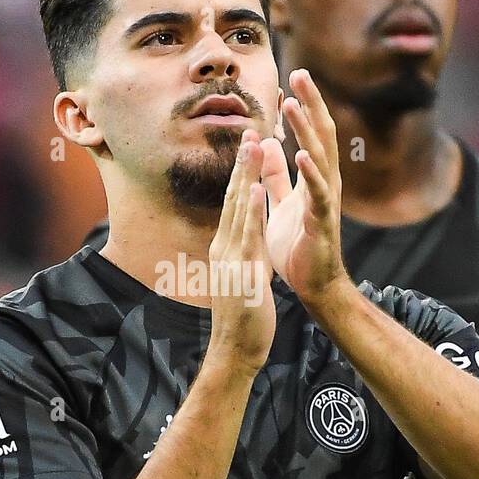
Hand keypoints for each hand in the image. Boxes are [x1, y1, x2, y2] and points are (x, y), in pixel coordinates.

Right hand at [206, 129, 274, 374]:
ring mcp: (230, 257)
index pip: (234, 202)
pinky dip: (249, 210)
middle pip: (232, 197)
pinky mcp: (241, 270)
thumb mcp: (242, 272)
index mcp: (226, 244)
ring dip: (244, 176)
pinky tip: (253, 188)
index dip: (241, 172)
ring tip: (253, 146)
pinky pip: (246, 236)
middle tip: (249, 130)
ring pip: (237, 209)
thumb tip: (245, 230)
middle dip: (241, 164)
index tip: (250, 144)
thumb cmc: (243, 314)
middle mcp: (224, 245)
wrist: (236, 348)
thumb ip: (243, 248)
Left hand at [260, 69, 347, 306]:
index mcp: (314, 177)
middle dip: (310, 103)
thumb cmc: (298, 245)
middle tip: (299, 71)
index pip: (311, 132)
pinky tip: (301, 154)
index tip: (292, 77)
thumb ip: (277, 174)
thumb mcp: (282, 202)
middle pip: (321, 134)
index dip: (303, 104)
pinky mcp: (322, 220)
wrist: (312, 283)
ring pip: (319, 156)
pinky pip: (317, 193)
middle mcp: (325, 182)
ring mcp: (326, 200)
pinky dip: (311, 172)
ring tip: (294, 104)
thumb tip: (267, 143)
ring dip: (307, 129)